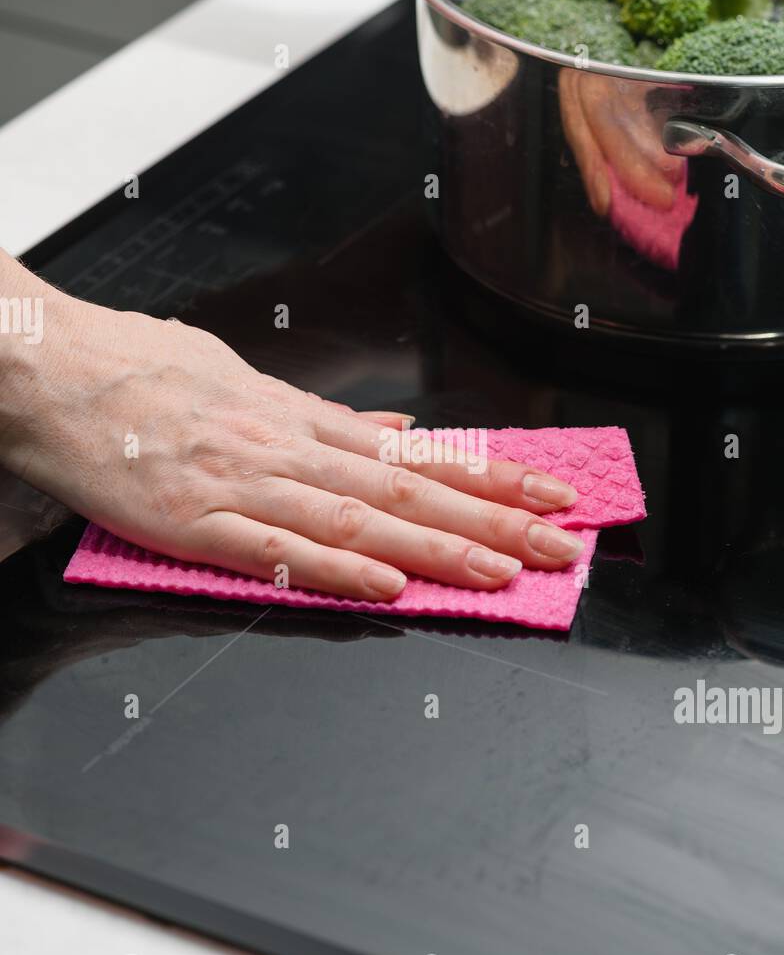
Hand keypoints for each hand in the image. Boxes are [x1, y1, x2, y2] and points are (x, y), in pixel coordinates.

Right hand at [0, 259, 582, 601]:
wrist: (53, 367)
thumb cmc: (140, 370)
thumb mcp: (243, 377)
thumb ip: (322, 414)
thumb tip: (393, 426)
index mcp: (299, 419)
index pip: (417, 453)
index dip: (491, 474)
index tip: (551, 490)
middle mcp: (287, 448)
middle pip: (407, 488)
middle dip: (493, 517)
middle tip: (560, 540)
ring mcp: (243, 484)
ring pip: (358, 519)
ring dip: (436, 548)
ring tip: (503, 569)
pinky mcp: (193, 521)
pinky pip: (276, 551)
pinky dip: (336, 570)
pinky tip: (388, 587)